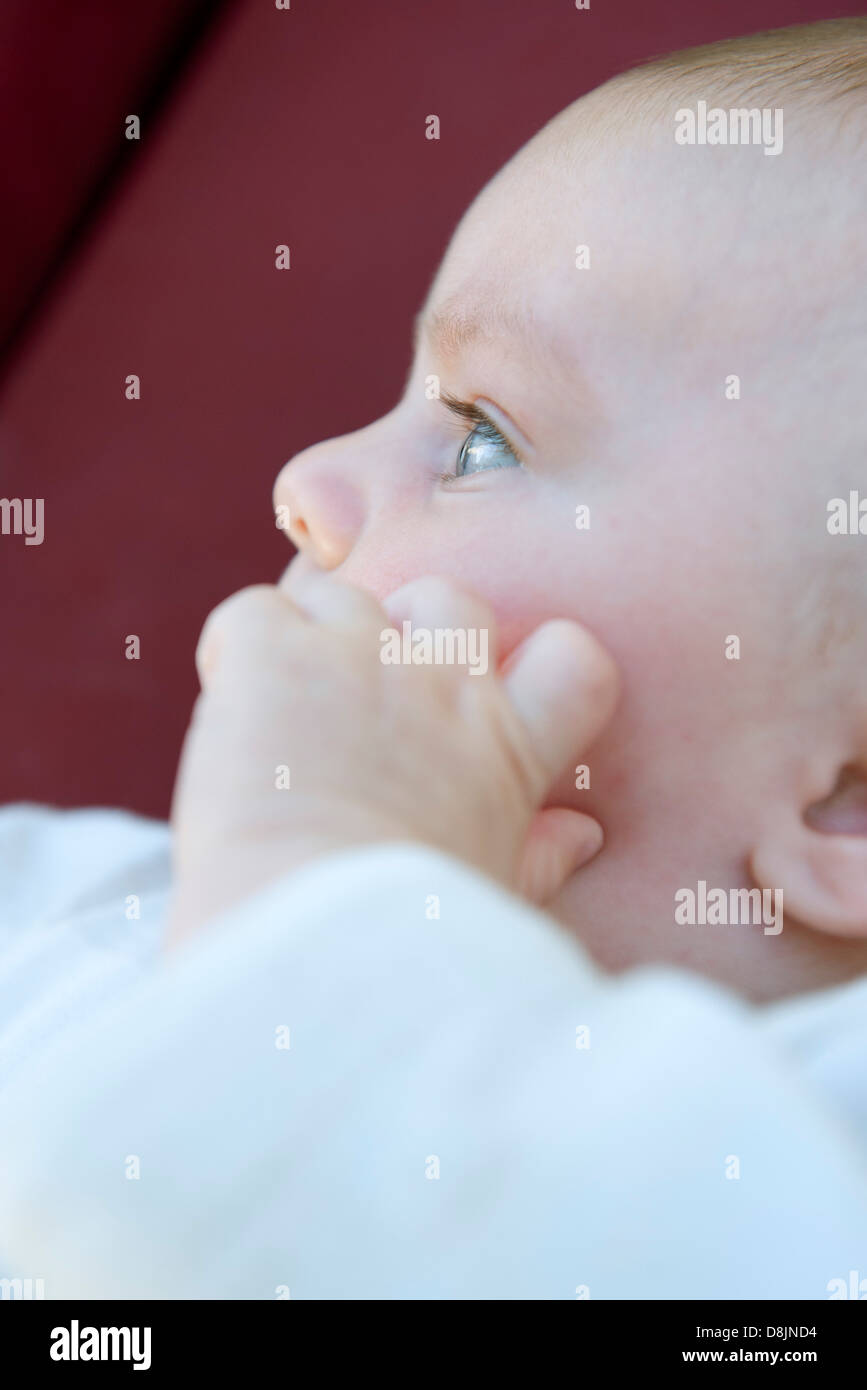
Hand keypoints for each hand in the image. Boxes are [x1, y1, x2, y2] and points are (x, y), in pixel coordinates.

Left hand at [167, 574, 618, 943]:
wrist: (316, 941)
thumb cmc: (412, 940)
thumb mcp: (496, 894)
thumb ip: (541, 853)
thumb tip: (584, 836)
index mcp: (508, 745)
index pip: (576, 660)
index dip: (539, 660)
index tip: (495, 690)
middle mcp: (443, 682)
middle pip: (449, 598)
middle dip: (410, 623)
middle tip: (364, 694)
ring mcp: (359, 657)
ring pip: (339, 595)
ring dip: (311, 640)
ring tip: (281, 715)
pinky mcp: (275, 655)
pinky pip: (253, 616)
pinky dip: (234, 651)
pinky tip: (230, 707)